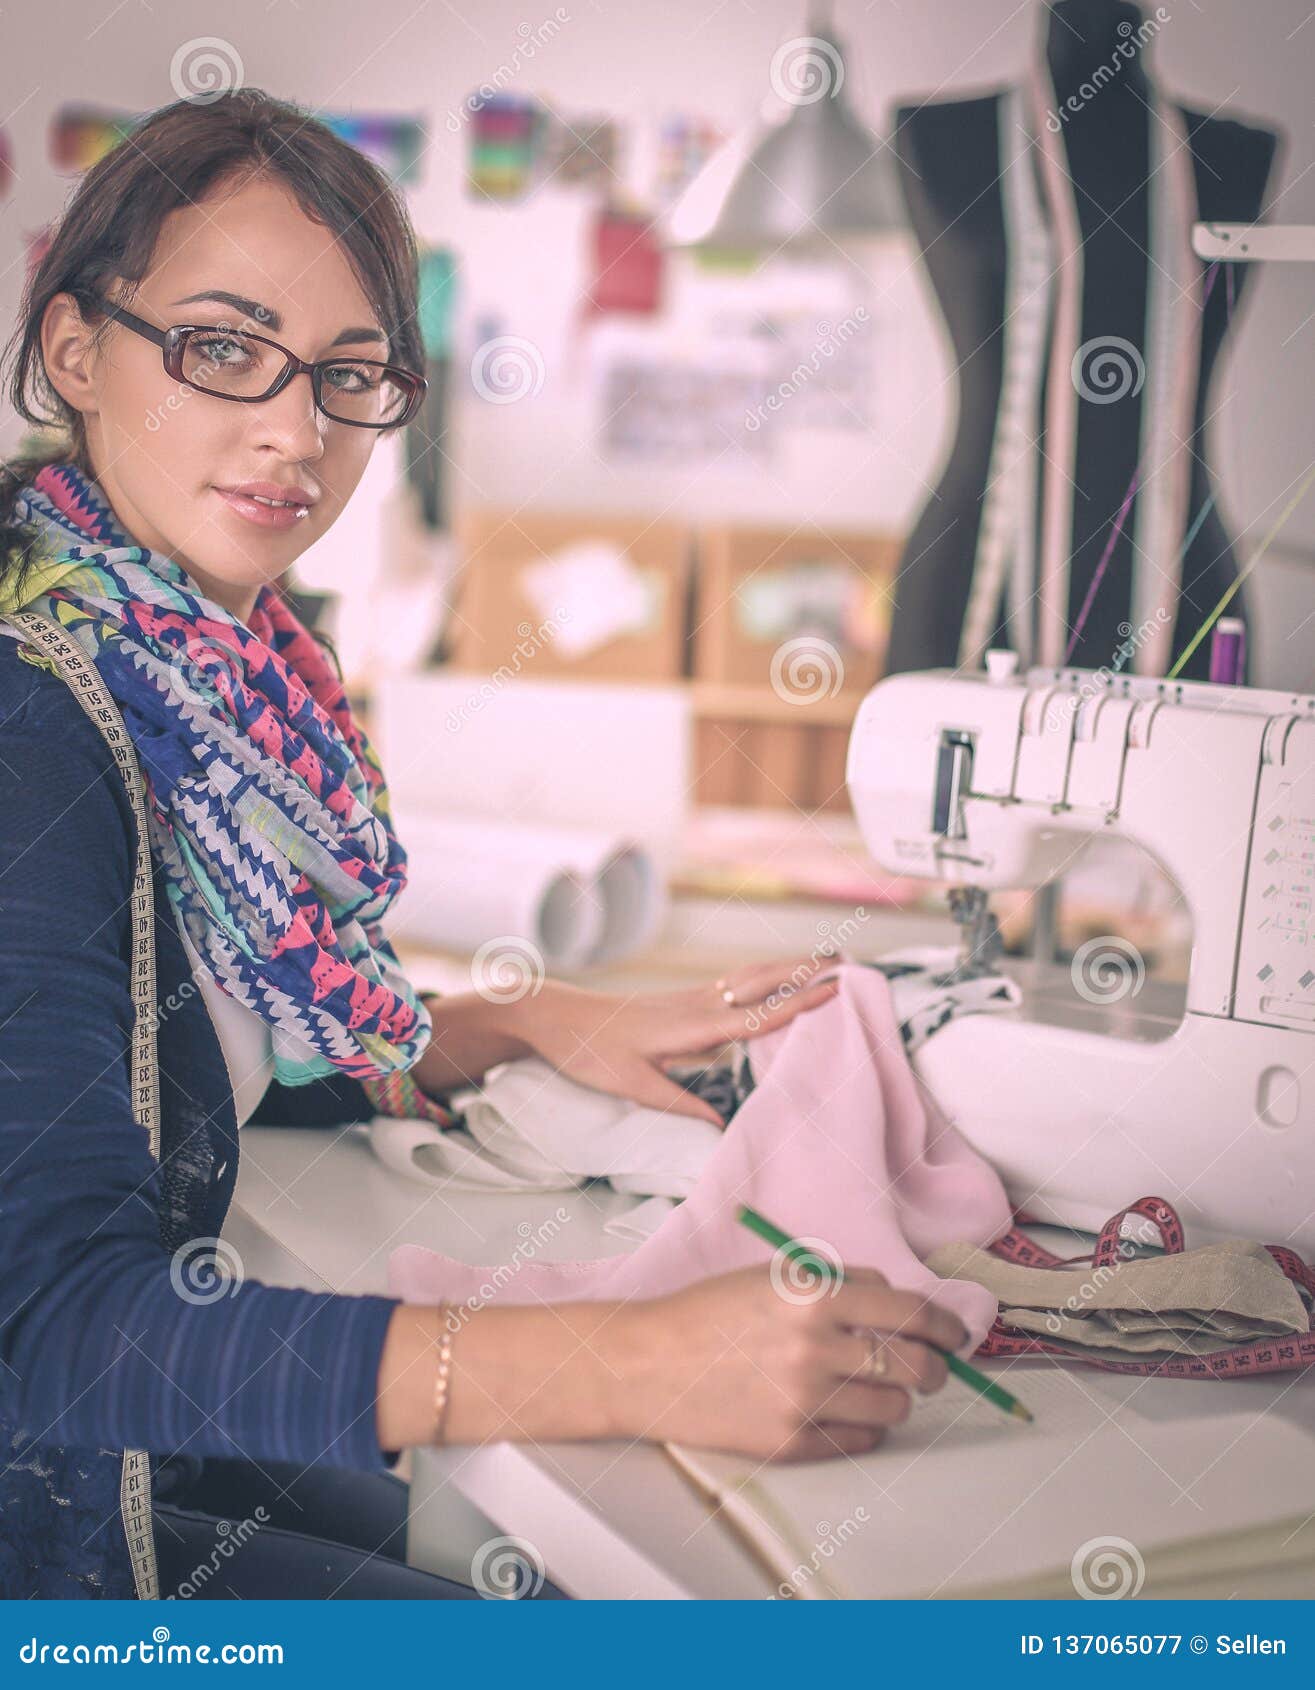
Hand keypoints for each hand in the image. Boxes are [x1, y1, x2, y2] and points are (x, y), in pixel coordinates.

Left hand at [515, 954, 841, 1125]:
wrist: (555, 1016)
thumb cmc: (590, 1052)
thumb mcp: (632, 1086)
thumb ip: (680, 1104)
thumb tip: (723, 1125)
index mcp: (692, 1025)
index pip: (757, 1014)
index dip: (797, 1003)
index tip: (834, 989)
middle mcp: (697, 1005)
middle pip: (760, 983)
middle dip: (802, 971)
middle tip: (846, 961)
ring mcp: (690, 998)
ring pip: (748, 978)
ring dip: (785, 968)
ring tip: (821, 962)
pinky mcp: (681, 1001)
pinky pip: (732, 985)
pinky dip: (762, 979)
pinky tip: (770, 982)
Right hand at [610, 1265, 968, 1459]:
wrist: (648, 1362)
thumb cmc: (711, 1312)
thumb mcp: (777, 1275)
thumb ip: (843, 1283)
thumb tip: (906, 1305)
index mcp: (814, 1296)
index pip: (912, 1313)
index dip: (947, 1326)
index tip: (956, 1334)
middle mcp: (815, 1348)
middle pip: (916, 1366)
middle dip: (933, 1366)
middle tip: (927, 1365)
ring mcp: (804, 1401)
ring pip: (894, 1408)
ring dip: (893, 1397)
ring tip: (867, 1385)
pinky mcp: (791, 1443)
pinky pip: (861, 1442)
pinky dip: (863, 1427)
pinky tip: (840, 1409)